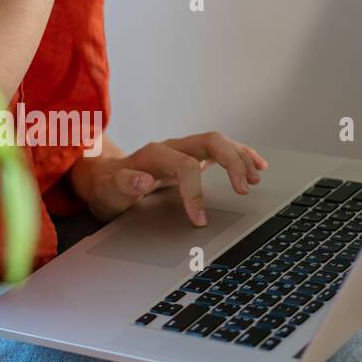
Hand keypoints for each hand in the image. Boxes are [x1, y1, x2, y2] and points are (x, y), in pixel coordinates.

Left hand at [69, 133, 267, 226]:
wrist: (104, 178)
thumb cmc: (108, 187)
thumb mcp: (107, 191)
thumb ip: (123, 185)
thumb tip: (144, 181)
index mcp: (153, 155)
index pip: (184, 166)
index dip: (195, 193)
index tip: (200, 220)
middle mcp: (172, 147)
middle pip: (210, 141)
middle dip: (231, 162)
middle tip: (244, 189)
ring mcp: (184, 149)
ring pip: (220, 142)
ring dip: (241, 158)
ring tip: (255, 179)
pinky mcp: (193, 155)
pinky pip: (222, 149)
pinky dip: (242, 155)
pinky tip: (257, 165)